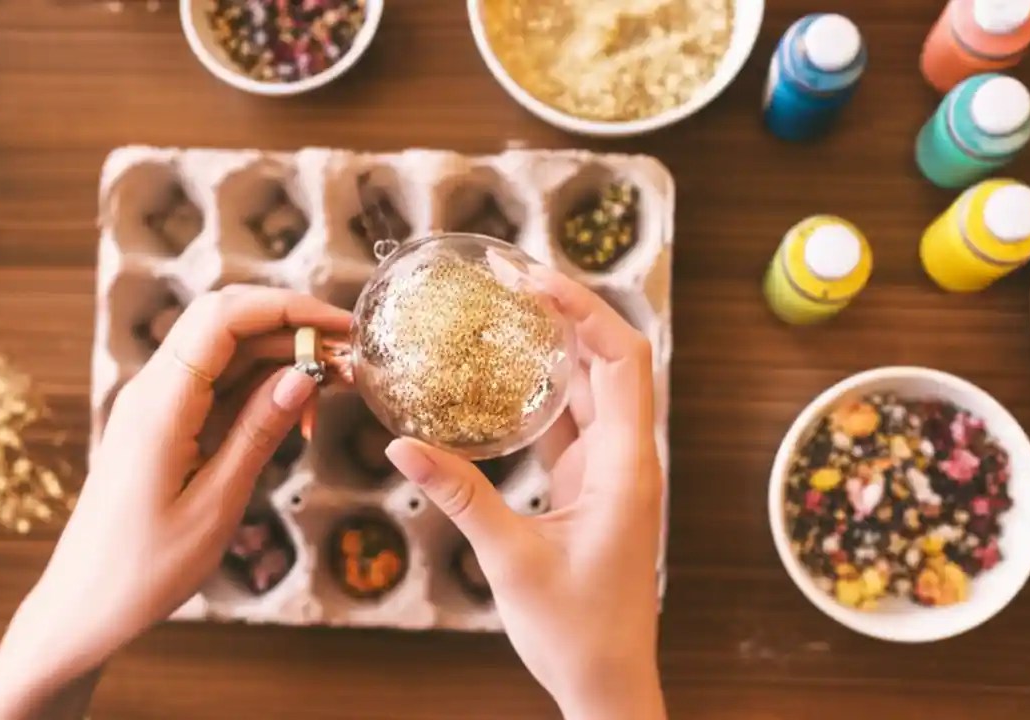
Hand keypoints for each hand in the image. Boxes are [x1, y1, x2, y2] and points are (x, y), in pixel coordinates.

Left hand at [0, 286, 350, 717]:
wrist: (82, 609)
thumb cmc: (142, 571)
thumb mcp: (215, 506)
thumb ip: (258, 433)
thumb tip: (302, 376)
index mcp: (160, 405)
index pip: (223, 317)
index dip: (287, 308)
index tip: (341, 329)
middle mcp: (154, 392)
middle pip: (227, 324)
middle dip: (293, 329)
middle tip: (350, 363)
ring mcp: (157, 407)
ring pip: (228, 354)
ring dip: (283, 361)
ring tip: (335, 392)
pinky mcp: (165, 426)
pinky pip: (218, 387)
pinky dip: (262, 390)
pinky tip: (298, 415)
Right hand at [385, 270, 664, 719]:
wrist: (607, 682)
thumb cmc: (576, 631)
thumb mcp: (509, 559)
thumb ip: (460, 496)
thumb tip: (402, 446)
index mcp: (626, 468)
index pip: (621, 362)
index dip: (584, 311)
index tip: (534, 280)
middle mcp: (627, 459)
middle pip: (610, 362)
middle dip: (568, 312)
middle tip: (513, 277)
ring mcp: (610, 472)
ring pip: (591, 389)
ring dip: (557, 347)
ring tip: (507, 308)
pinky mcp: (591, 487)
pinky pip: (572, 423)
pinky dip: (544, 393)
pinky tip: (505, 375)